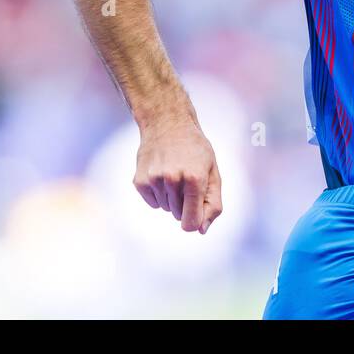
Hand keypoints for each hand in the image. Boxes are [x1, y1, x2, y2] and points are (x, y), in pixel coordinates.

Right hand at [133, 116, 222, 233]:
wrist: (167, 123)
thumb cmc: (195, 150)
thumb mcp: (213, 172)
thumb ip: (213, 203)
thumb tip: (201, 230)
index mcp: (194, 178)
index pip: (190, 223)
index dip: (195, 222)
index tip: (197, 212)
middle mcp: (172, 179)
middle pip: (178, 216)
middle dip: (185, 203)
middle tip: (186, 178)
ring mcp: (153, 180)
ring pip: (166, 208)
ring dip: (172, 197)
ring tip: (174, 172)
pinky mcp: (140, 181)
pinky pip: (153, 203)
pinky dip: (159, 194)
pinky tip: (161, 174)